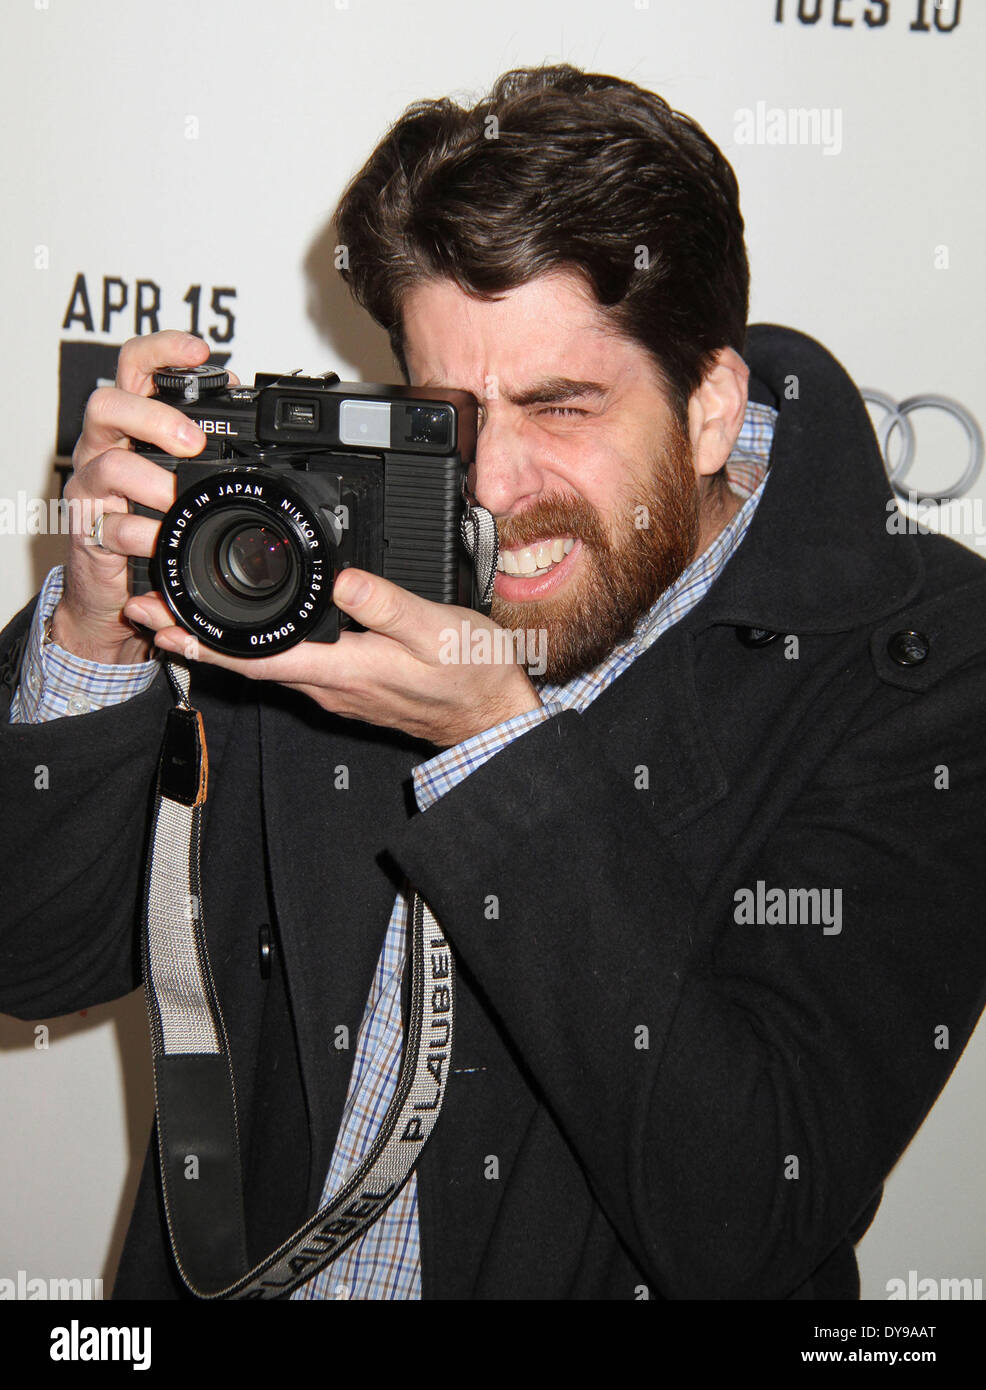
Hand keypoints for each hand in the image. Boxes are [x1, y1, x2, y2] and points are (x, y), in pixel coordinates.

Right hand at [56, 331, 235, 663]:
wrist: (111, 584)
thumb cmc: (148, 518)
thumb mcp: (178, 471)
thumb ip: (199, 432)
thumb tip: (237, 390)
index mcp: (129, 425)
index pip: (134, 367)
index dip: (163, 350)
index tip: (201, 351)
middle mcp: (102, 448)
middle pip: (107, 404)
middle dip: (153, 417)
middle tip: (192, 442)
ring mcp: (90, 488)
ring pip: (106, 464)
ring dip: (150, 481)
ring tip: (176, 499)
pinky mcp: (86, 529)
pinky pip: (109, 525)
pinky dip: (140, 534)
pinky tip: (159, 540)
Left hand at [123, 568, 542, 747]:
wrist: (492, 713)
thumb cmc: (471, 674)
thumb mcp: (437, 629)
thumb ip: (387, 603)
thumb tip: (341, 578)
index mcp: (343, 668)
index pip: (257, 658)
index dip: (204, 643)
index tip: (163, 623)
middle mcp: (330, 685)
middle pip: (247, 664)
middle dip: (192, 640)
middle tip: (146, 611)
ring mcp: (337, 688)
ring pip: (263, 665)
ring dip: (217, 644)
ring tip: (178, 618)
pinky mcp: (348, 685)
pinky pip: (287, 666)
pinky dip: (252, 648)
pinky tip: (246, 632)